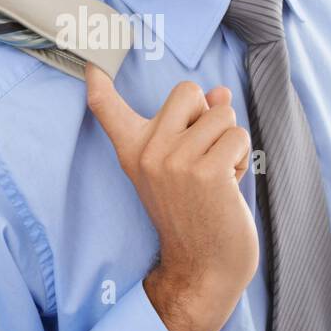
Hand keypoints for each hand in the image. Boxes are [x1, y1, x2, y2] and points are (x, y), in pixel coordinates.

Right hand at [85, 62, 258, 330]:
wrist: (202, 267)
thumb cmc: (195, 214)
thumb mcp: (183, 165)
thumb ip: (197, 124)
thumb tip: (219, 91)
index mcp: (133, 150)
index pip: (106, 108)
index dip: (98, 82)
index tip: (90, 63)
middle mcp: (147, 152)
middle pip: (186, 90)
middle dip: (208, 115)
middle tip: (204, 153)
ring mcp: (174, 162)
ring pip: (221, 114)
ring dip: (229, 141)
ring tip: (218, 175)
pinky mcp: (205, 172)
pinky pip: (237, 135)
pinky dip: (240, 157)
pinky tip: (229, 184)